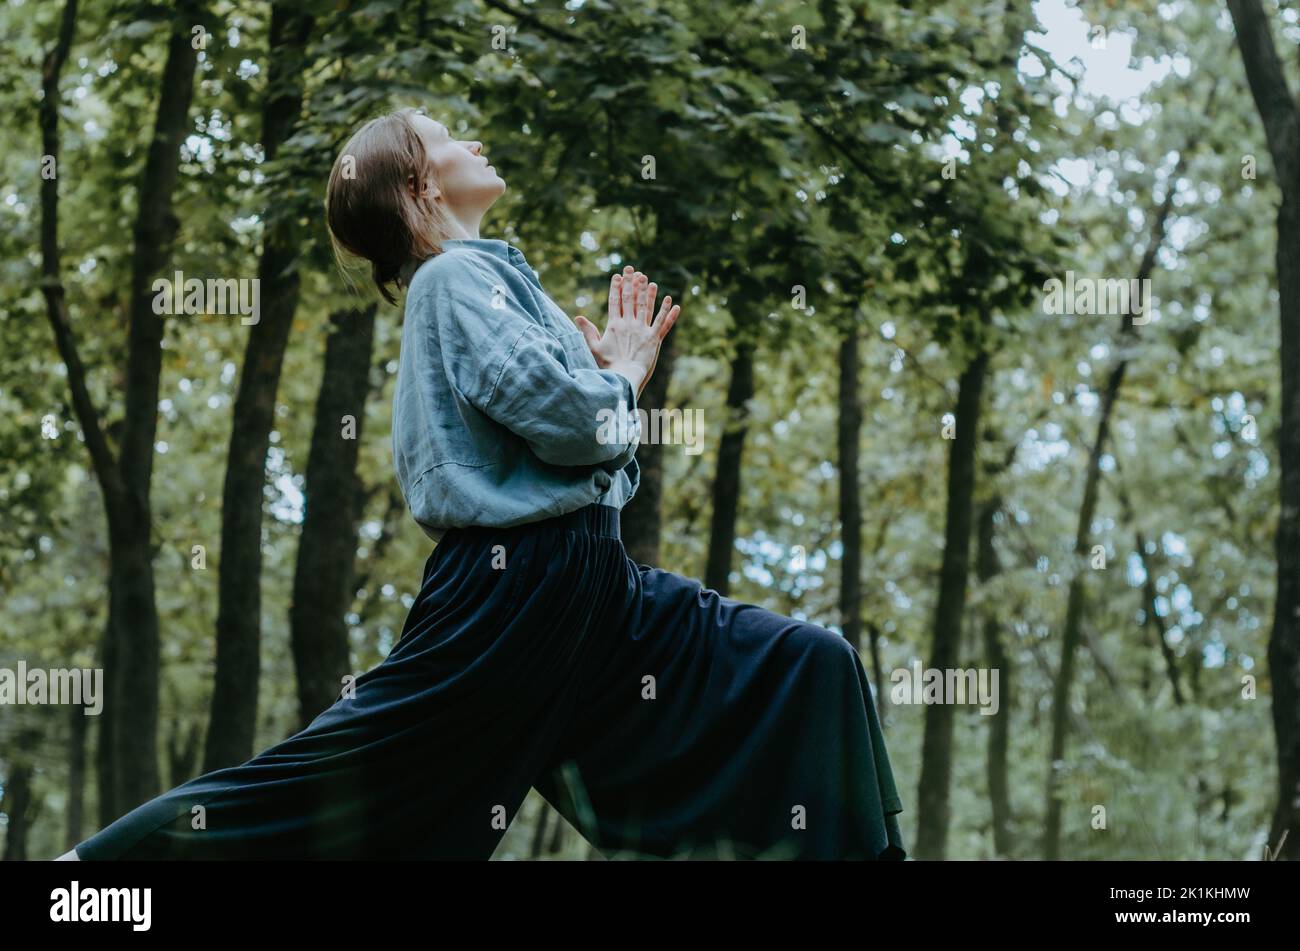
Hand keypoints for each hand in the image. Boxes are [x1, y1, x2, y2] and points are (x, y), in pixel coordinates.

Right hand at [575, 265, 679, 399]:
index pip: (615, 301)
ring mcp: (642, 331)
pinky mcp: (654, 339)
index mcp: (614, 325)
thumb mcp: (594, 347)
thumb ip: (588, 331)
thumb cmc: (608, 365)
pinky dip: (667, 311)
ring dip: (648, 292)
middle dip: (630, 283)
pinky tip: (670, 300)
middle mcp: (629, 324)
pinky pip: (662, 322)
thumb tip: (578, 317)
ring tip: (648, 280)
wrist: (624, 377)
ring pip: (646, 307)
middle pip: (630, 299)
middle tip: (632, 269)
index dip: (616, 287)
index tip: (617, 276)